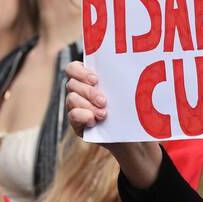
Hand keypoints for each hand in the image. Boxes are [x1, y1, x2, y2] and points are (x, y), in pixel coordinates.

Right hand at [64, 59, 161, 188]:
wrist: (129, 134)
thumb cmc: (127, 107)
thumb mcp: (125, 91)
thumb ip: (120, 80)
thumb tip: (131, 67)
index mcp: (87, 79)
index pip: (73, 68)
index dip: (80, 72)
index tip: (95, 79)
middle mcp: (79, 91)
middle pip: (72, 84)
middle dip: (89, 92)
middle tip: (104, 101)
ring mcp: (76, 107)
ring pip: (72, 99)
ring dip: (88, 105)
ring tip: (103, 113)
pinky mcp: (77, 123)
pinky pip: (72, 116)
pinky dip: (83, 116)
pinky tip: (94, 121)